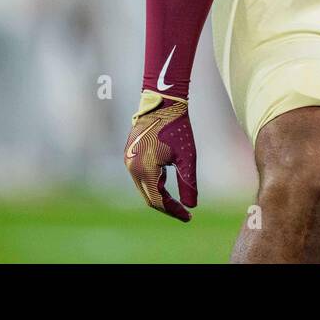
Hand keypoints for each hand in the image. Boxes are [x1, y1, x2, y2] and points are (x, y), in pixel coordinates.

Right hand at [124, 89, 196, 221]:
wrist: (162, 103)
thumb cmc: (177, 127)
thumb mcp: (187, 156)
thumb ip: (188, 183)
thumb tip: (191, 206)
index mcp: (145, 169)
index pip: (158, 201)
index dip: (174, 211)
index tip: (188, 216)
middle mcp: (132, 167)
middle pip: (149, 197)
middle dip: (167, 206)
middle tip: (184, 212)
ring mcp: (128, 161)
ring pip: (144, 187)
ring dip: (159, 195)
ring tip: (177, 200)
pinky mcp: (129, 154)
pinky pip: (140, 176)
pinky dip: (153, 183)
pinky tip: (166, 182)